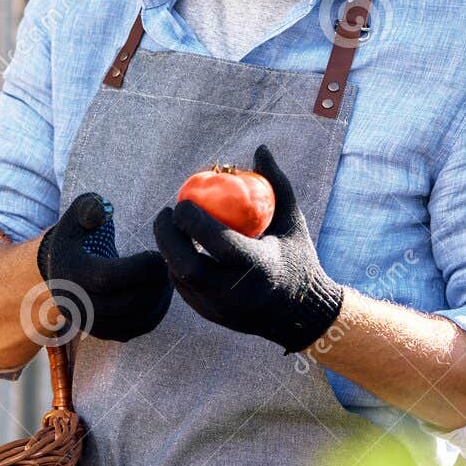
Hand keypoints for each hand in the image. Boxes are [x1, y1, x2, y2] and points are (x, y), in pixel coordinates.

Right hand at [35, 192, 172, 341]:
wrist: (62, 269)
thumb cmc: (79, 235)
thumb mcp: (79, 214)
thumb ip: (90, 206)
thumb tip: (102, 212)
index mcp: (71, 273)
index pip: (110, 277)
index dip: (141, 267)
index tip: (159, 254)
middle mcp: (75, 303)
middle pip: (125, 303)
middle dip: (154, 285)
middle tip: (171, 267)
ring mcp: (88, 322)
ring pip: (133, 320)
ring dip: (158, 301)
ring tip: (169, 280)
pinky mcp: (102, 332)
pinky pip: (135, 330)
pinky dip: (154, 315)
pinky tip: (162, 294)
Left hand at [152, 145, 342, 353]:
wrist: (300, 313)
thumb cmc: (297, 257)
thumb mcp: (291, 221)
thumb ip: (275, 184)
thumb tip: (259, 149)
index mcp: (261, 267)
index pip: (219, 243)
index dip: (193, 221)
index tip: (182, 201)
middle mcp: (239, 294)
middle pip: (188, 266)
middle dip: (168, 237)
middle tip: (165, 213)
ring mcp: (223, 310)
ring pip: (180, 279)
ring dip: (169, 250)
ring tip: (170, 228)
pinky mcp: (212, 316)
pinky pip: (183, 290)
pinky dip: (176, 266)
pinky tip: (177, 246)